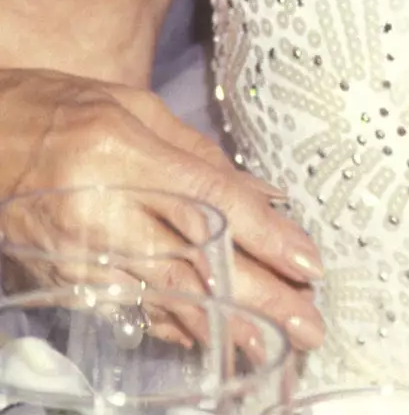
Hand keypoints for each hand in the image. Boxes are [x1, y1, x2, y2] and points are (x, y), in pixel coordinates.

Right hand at [0, 70, 325, 351]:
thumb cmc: (57, 109)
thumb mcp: (132, 107)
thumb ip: (197, 153)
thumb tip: (262, 192)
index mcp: (126, 153)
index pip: (213, 201)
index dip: (265, 236)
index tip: (308, 263)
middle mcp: (105, 209)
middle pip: (196, 261)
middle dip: (259, 297)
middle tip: (307, 322)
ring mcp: (82, 252)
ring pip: (166, 297)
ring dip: (223, 324)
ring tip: (273, 343)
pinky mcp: (67, 279)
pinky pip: (131, 307)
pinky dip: (174, 325)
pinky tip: (211, 340)